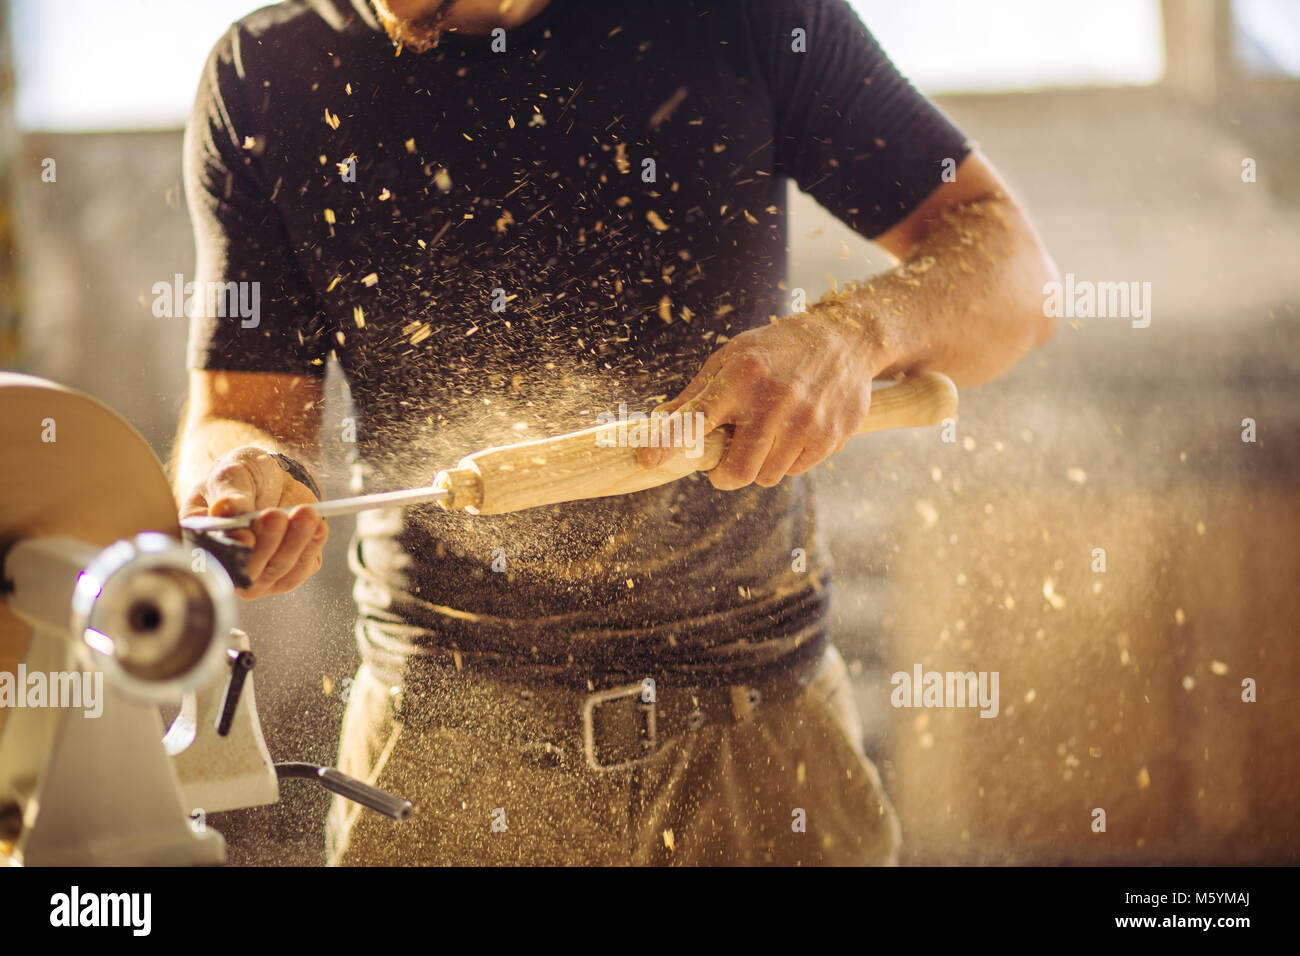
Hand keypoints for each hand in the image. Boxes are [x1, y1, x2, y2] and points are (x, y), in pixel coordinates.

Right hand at [179, 446, 327, 598]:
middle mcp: (229, 565)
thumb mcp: (230, 476)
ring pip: (280, 569)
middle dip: (267, 542)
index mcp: (202, 543)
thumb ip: (228, 495)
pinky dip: (312, 544)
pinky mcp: (290, 571)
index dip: (230, 552)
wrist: (272, 478)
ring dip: (295, 541)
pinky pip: (304, 566)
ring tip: (304, 512)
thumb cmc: (241, 478)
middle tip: (275, 514)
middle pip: (249, 571)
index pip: (212, 559)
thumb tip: (222, 511)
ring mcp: (260, 573)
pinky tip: (317, 523)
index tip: (246, 535)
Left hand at [637, 312, 877, 488]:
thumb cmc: (775, 351)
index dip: (669, 442)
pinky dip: (787, 460)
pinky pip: (795, 471)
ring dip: (759, 465)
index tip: (648, 459)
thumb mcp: (732, 358)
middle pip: (737, 471)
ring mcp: (806, 421)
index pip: (697, 417)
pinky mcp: (831, 437)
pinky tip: (794, 431)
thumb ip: (696, 394)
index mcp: (742, 376)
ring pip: (767, 476)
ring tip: (767, 435)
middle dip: (724, 475)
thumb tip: (658, 420)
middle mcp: (774, 400)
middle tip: (724, 464)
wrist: (844, 340)